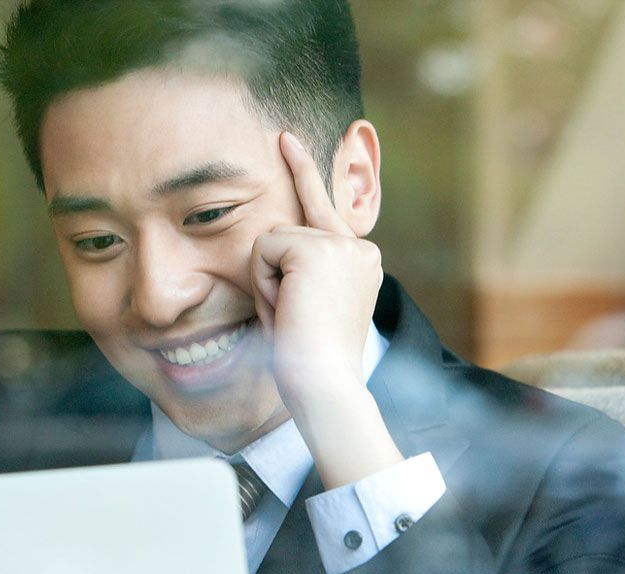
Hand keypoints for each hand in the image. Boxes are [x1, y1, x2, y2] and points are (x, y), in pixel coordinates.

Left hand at [250, 132, 383, 412]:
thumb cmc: (311, 363)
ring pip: (270, 241)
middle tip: (288, 315)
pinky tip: (286, 309)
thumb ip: (300, 273)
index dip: (303, 172)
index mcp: (362, 261)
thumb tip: (268, 246)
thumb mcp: (309, 308)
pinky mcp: (317, 248)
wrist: (325, 384)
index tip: (287, 139)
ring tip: (290, 317)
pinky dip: (263, 284)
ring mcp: (341, 245)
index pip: (324, 208)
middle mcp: (359, 247)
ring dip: (266, 284)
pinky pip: (262, 250)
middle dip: (271, 276)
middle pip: (285, 230)